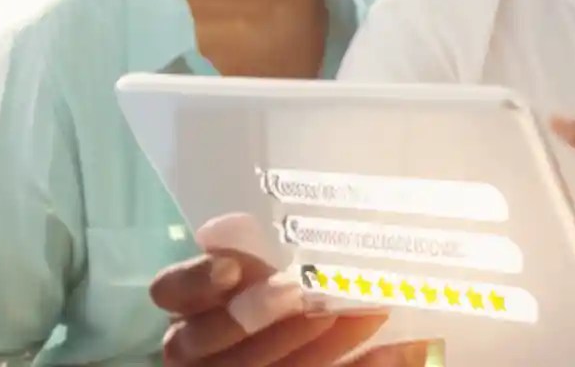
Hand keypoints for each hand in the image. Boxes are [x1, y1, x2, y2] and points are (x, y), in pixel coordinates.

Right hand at [152, 213, 432, 365]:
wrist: (289, 338)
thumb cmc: (275, 289)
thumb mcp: (258, 267)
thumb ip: (252, 253)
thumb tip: (251, 223)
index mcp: (190, 308)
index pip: (170, 293)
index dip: (195, 282)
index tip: (234, 266)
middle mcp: (200, 351)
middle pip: (206, 342)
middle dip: (255, 316)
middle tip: (301, 291)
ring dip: (317, 343)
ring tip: (368, 311)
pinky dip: (364, 366)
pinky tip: (404, 348)